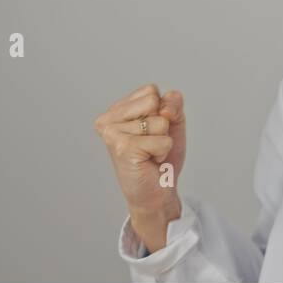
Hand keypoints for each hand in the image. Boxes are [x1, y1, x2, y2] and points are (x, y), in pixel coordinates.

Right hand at [93, 83, 186, 251]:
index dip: (162, 110)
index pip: (151, 91)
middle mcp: (109, 119)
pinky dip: (162, 152)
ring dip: (162, 141)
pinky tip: (148, 161)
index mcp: (118, 109)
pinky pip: (162, 140)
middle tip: (150, 144)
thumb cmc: (161, 158)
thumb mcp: (172, 123)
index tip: (152, 131)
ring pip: (160, 122)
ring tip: (148, 154)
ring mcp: (112, 133)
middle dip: (163, 125)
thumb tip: (165, 108)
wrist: (157, 191)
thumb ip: (172, 105)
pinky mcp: (122, 148)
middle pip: (155, 102)